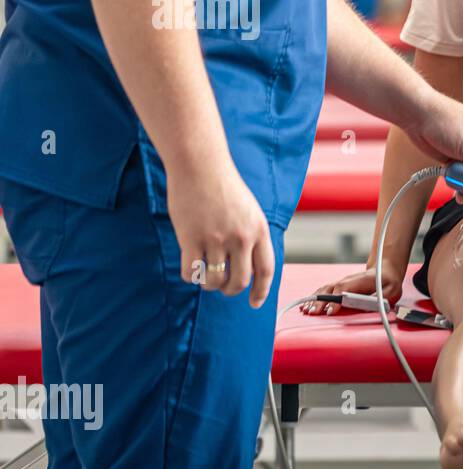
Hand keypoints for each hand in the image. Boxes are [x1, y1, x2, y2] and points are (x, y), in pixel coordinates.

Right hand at [166, 158, 274, 307]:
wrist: (200, 165)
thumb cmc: (223, 187)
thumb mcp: (250, 211)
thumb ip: (252, 236)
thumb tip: (249, 266)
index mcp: (259, 230)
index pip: (266, 270)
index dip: (261, 291)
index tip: (254, 303)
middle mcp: (240, 237)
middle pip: (240, 281)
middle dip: (232, 291)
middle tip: (224, 288)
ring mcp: (215, 239)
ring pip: (215, 280)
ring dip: (210, 286)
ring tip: (206, 280)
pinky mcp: (191, 238)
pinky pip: (191, 271)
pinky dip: (191, 277)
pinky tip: (191, 271)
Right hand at [301, 262, 404, 315]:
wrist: (384, 271)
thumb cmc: (388, 283)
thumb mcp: (392, 290)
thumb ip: (383, 297)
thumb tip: (372, 304)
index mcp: (360, 281)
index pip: (344, 289)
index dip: (336, 299)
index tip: (330, 311)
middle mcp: (348, 281)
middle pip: (331, 290)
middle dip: (321, 302)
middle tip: (313, 313)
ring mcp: (342, 283)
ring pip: (325, 290)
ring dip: (315, 300)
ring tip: (307, 310)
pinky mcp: (339, 287)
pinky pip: (324, 292)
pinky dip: (314, 298)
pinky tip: (307, 305)